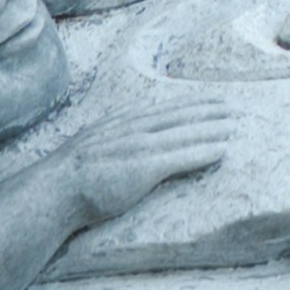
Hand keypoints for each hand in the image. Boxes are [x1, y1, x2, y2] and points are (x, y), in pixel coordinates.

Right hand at [53, 91, 236, 231]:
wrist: (53, 190)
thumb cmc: (68, 176)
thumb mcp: (92, 143)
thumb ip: (112, 134)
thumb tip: (126, 129)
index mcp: (122, 122)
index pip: (164, 109)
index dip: (191, 103)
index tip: (212, 99)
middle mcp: (134, 128)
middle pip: (180, 115)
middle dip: (209, 111)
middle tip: (235, 108)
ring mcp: (140, 146)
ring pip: (186, 132)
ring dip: (214, 129)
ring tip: (235, 127)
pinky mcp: (143, 167)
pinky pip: (181, 156)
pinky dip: (204, 150)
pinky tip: (222, 150)